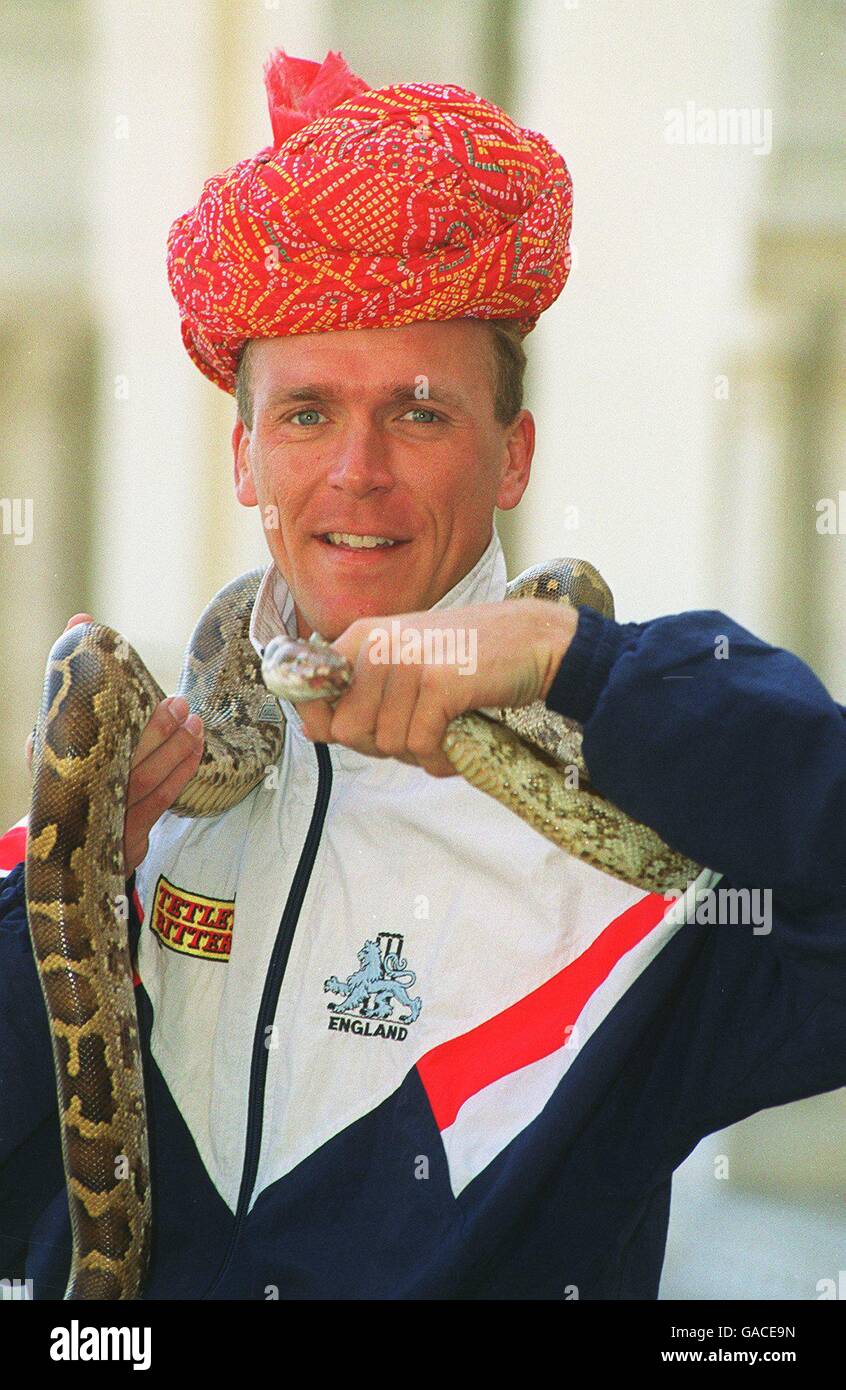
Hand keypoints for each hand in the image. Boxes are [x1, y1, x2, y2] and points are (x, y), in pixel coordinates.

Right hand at [26, 615, 204, 878]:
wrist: (75, 851)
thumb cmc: (81, 771)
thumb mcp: (70, 730)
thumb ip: (80, 679)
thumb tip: (81, 620)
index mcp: (52, 764)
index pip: (61, 732)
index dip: (82, 700)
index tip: (112, 678)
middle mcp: (74, 795)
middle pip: (115, 762)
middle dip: (151, 731)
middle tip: (177, 703)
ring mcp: (101, 822)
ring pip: (142, 782)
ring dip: (173, 749)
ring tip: (193, 720)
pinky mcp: (127, 839)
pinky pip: (159, 803)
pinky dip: (181, 772)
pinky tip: (196, 747)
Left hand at [295, 597, 576, 777]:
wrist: (532, 641)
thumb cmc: (468, 658)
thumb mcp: (406, 659)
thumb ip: (364, 688)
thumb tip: (319, 730)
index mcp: (362, 636)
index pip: (311, 697)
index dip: (329, 726)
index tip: (365, 731)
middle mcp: (377, 645)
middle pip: (347, 731)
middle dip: (381, 745)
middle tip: (418, 731)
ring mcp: (407, 662)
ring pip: (386, 744)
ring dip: (418, 752)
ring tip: (445, 729)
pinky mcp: (437, 684)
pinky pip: (421, 745)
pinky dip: (441, 755)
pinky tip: (459, 738)